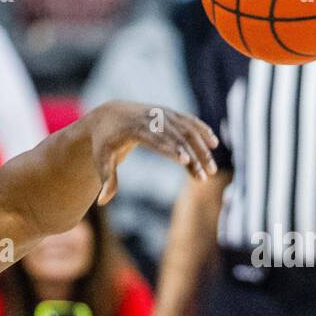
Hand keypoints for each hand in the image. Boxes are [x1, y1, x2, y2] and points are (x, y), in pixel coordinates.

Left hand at [88, 102, 216, 204]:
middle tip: (206, 175)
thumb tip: (102, 202)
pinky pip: (189, 121)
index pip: (158, 140)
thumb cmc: (105, 141)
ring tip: (213, 168)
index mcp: (135, 129)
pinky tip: (214, 143)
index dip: (173, 150)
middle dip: (194, 156)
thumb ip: (107, 179)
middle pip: (177, 137)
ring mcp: (162, 113)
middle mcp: (152, 118)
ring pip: (187, 129)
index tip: (187, 163)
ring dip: (202, 147)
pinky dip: (202, 130)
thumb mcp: (101, 159)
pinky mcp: (169, 113)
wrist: (110, 114)